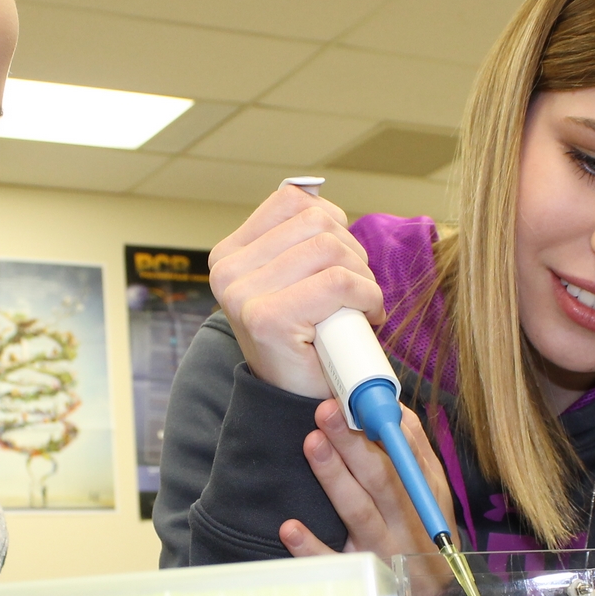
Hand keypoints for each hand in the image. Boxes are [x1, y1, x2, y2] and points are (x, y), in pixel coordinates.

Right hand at [208, 183, 383, 397]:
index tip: (338, 265)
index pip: (294, 201)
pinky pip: (338, 283)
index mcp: (229, 253)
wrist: (299, 402)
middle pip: (319, 223)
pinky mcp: (265, 317)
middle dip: (353, 256)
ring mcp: (242, 293)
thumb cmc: (307, 340)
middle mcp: (227, 270)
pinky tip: (365, 318)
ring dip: (363, 279)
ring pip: (331, 249)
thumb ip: (297, 234)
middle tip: (354, 294)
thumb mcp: (294, 276)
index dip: (333, 227)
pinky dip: (367, 297)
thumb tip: (316, 193)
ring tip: (357, 308)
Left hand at [279, 399, 455, 561]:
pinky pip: (333, 564)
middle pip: (378, 479)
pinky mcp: (358, 580)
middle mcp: (404, 523)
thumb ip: (413, 449)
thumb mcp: (429, 491)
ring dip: (334, 479)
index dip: (379, 428)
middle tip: (325, 412)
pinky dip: (311, 547)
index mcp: (421, 495)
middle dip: (351, 444)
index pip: (403, 457)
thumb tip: (392, 406)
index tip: (354, 402)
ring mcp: (381, 552)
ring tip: (312, 444)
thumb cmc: (422, 529)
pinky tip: (290, 527)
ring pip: (357, 513)